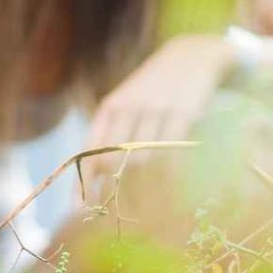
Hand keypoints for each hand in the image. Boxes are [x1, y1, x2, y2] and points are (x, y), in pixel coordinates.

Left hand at [83, 34, 231, 203]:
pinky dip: (167, 180)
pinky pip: (170, 156)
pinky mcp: (183, 115)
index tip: (79, 210)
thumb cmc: (156, 86)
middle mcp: (129, 108)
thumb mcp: (128, 100)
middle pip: (112, 162)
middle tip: (115, 217)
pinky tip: (166, 195)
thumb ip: (112, 131)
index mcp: (110, 107)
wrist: (192, 56)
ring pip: (141, 162)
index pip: (89, 151)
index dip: (82, 182)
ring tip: (141, 213)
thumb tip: (97, 175)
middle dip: (111, 194)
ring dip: (140, 193)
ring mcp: (156, 111)